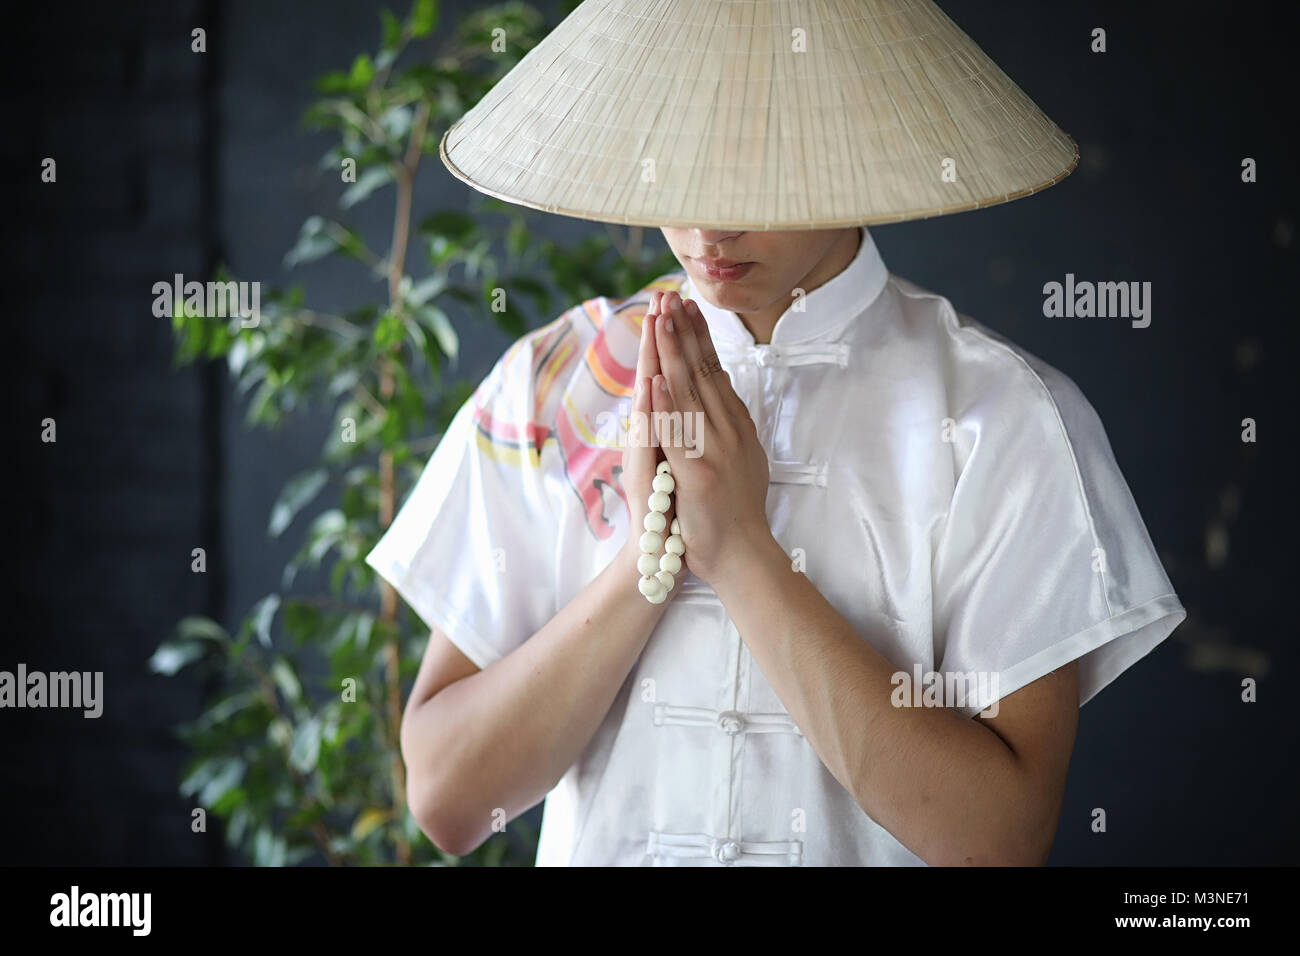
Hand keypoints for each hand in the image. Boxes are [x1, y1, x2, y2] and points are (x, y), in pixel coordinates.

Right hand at [620, 291, 676, 573]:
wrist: (661, 560)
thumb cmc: (679, 515)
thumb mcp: (685, 465)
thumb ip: (682, 431)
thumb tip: (685, 400)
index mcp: (665, 432)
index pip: (670, 377)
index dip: (674, 342)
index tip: (677, 305)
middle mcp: (651, 438)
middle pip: (657, 378)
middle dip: (662, 337)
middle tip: (662, 298)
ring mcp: (645, 455)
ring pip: (651, 400)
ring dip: (653, 360)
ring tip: (655, 324)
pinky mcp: (644, 477)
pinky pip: (649, 438)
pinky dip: (650, 411)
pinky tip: (649, 386)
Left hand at [649, 291, 770, 584]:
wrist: (740, 556)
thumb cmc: (733, 512)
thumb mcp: (739, 459)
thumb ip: (728, 428)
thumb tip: (721, 398)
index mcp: (735, 426)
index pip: (716, 371)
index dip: (701, 337)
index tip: (689, 306)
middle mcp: (727, 431)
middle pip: (703, 372)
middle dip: (685, 331)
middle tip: (673, 295)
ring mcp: (713, 451)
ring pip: (690, 393)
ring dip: (673, 354)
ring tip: (661, 320)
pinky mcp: (698, 474)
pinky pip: (679, 434)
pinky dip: (667, 404)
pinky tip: (657, 378)